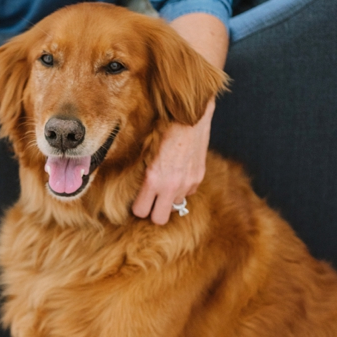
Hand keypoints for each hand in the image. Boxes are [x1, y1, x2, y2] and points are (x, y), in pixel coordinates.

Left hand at [131, 98, 214, 225]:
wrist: (189, 117)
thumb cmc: (163, 131)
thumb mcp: (145, 154)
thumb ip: (143, 175)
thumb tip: (138, 191)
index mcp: (153, 180)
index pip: (140, 212)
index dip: (138, 208)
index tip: (138, 201)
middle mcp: (171, 186)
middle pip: (159, 219)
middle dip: (154, 213)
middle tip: (152, 202)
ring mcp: (187, 183)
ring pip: (175, 205)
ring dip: (170, 199)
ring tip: (166, 184)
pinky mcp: (199, 177)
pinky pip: (188, 193)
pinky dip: (183, 188)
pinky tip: (179, 174)